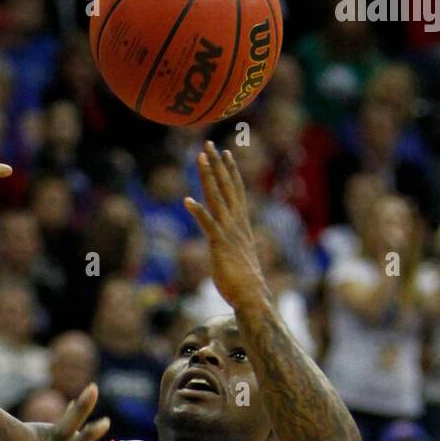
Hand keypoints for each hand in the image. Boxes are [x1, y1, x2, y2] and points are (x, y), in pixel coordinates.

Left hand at [184, 141, 270, 318]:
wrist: (252, 296)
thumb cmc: (244, 281)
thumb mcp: (238, 255)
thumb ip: (232, 243)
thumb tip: (228, 244)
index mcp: (241, 223)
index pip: (236, 191)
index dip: (230, 171)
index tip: (224, 153)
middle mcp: (236, 223)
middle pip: (226, 187)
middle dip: (217, 165)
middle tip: (208, 144)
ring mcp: (228, 232)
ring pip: (217, 198)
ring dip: (208, 177)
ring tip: (199, 159)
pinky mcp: (219, 245)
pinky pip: (207, 224)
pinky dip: (198, 211)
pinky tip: (187, 200)